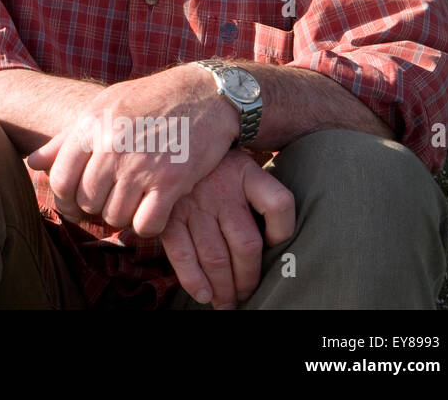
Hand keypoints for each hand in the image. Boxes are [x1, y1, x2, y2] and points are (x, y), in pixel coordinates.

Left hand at [26, 64, 238, 236]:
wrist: (205, 94)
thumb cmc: (149, 100)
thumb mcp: (103, 108)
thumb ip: (66, 138)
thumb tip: (32, 163)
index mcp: (91, 126)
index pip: (60, 179)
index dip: (64, 200)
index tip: (75, 206)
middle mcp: (112, 147)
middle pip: (87, 201)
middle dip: (94, 210)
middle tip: (107, 205)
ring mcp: (142, 165)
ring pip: (114, 216)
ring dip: (120, 217)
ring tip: (131, 204)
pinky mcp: (172, 181)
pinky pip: (146, 225)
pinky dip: (147, 226)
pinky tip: (152, 212)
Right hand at [159, 149, 295, 308]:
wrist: (164, 145)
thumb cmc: (207, 164)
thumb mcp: (235, 161)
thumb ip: (254, 189)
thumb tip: (271, 236)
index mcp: (245, 171)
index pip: (278, 204)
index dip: (283, 231)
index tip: (275, 245)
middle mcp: (221, 188)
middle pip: (246, 244)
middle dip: (248, 278)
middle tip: (246, 294)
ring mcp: (193, 203)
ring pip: (217, 255)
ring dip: (223, 287)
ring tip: (226, 302)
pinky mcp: (169, 215)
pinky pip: (183, 253)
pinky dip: (194, 279)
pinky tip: (203, 294)